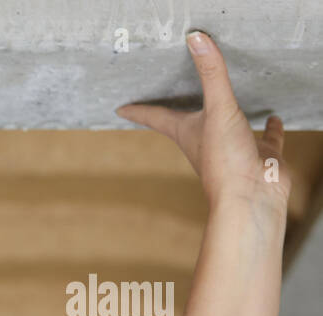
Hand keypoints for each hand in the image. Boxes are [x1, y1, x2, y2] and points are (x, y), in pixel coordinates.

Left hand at [116, 30, 290, 210]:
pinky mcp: (259, 156)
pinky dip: (269, 128)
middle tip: (167, 102)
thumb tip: (196, 40)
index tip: (121, 109)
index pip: (156, 117)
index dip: (138, 111)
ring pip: (226, 129)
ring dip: (223, 117)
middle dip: (176, 113)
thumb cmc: (226, 161)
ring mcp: (233, 149)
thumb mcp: (218, 110)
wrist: (252, 198)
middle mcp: (206, 141)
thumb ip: (210, 74)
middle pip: (186, 123)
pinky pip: (266, 138)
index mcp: (188, 133)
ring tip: (222, 105)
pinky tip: (273, 118)